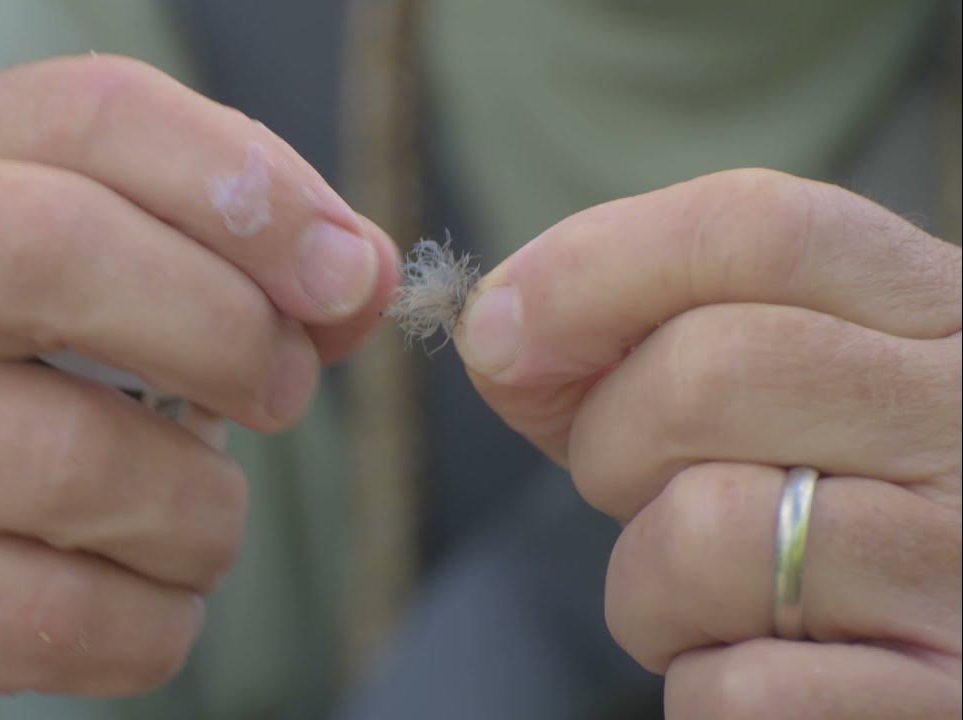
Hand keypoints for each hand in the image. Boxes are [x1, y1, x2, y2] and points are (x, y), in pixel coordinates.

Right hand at [0, 55, 397, 718]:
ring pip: (73, 461)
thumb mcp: (93, 307)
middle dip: (223, 332)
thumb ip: (230, 270)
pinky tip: (141, 608)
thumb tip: (357, 274)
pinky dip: (149, 625)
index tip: (342, 275)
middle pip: (56, 251)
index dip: (247, 187)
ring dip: (199, 515)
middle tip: (280, 396)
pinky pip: (47, 614)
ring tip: (197, 528)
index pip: (93, 114)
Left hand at [457, 169, 960, 717]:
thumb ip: (631, 340)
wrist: (940, 653)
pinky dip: (702, 686)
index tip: (497, 333)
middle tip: (642, 493)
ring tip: (714, 597)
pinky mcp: (948, 701)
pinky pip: (735, 689)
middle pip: (708, 372)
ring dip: (649, 587)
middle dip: (610, 445)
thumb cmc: (822, 504)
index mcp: (939, 313)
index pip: (760, 226)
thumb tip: (495, 332)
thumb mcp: (760, 389)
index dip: (590, 269)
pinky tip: (772, 668)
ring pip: (705, 535)